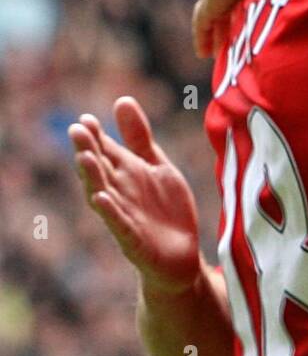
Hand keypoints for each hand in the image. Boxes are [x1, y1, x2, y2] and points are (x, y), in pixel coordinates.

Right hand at [68, 96, 201, 295]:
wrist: (181, 255)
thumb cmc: (166, 209)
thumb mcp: (158, 166)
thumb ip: (139, 138)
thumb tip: (122, 100)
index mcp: (125, 173)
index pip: (106, 151)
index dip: (96, 136)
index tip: (85, 119)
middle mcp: (119, 193)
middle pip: (100, 169)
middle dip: (88, 151)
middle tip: (77, 130)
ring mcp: (124, 216)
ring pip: (103, 194)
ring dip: (93, 177)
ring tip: (84, 158)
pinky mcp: (133, 240)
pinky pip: (119, 224)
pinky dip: (110, 212)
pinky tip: (102, 198)